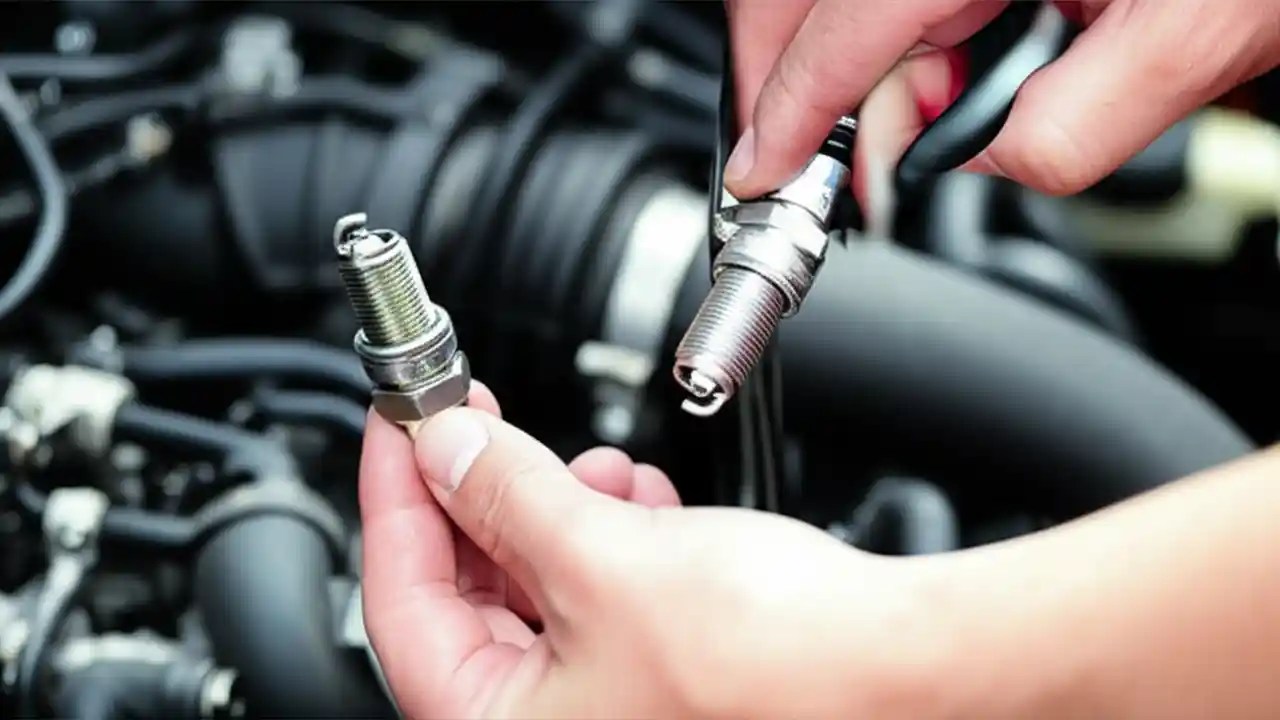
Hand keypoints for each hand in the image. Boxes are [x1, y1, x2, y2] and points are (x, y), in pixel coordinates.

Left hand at [359, 384, 944, 718]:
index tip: (400, 422)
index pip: (402, 599)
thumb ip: (505, 495)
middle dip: (485, 494)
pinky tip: (642, 503)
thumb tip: (447, 449)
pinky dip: (610, 540)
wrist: (907, 675)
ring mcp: (605, 709)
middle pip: (469, 592)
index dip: (396, 493)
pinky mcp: (657, 679)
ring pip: (540, 590)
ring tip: (596, 467)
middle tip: (479, 420)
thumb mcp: (604, 558)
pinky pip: (601, 600)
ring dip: (557, 511)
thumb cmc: (779, 665)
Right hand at [725, 0, 1279, 201]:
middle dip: (799, 88)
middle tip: (808, 165)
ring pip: (845, 5)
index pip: (842, 28)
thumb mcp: (1188, 43)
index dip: (791, 110)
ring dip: (859, 76)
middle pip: (808, 0)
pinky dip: (898, 49)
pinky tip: (943, 82)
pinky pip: (890, 1)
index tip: (760, 171)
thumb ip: (1068, 131)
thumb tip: (974, 164)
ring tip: (923, 128)